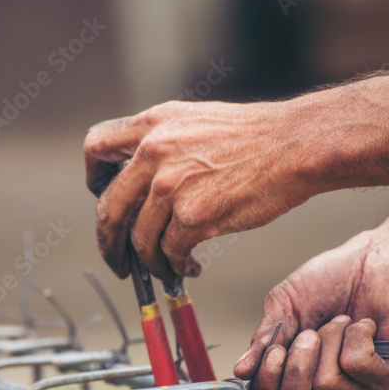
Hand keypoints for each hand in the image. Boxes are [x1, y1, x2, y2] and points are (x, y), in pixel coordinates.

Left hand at [84, 100, 320, 281]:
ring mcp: (170, 185)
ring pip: (140, 239)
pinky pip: (169, 253)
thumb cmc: (254, 137)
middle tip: (118, 261)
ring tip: (166, 268)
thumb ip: (163, 143)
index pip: (95, 148)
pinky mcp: (193, 216)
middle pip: (108, 208)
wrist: (294, 146)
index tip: (103, 197)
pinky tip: (190, 267)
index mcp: (152, 125)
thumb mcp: (196, 121)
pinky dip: (175, 267)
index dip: (94, 179)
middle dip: (109, 242)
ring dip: (150, 262)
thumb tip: (140, 182)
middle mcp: (153, 152)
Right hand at [232, 230, 388, 389]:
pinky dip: (356, 335)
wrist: (373, 257)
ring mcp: (359, 387)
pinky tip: (366, 324)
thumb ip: (264, 340)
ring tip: (345, 320)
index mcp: (299, 374)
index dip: (268, 378)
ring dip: (332, 339)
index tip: (275, 349)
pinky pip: (357, 365)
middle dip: (298, 362)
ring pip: (327, 381)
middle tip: (311, 333)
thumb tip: (241, 370)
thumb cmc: (329, 281)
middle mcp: (327, 389)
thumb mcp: (284, 307)